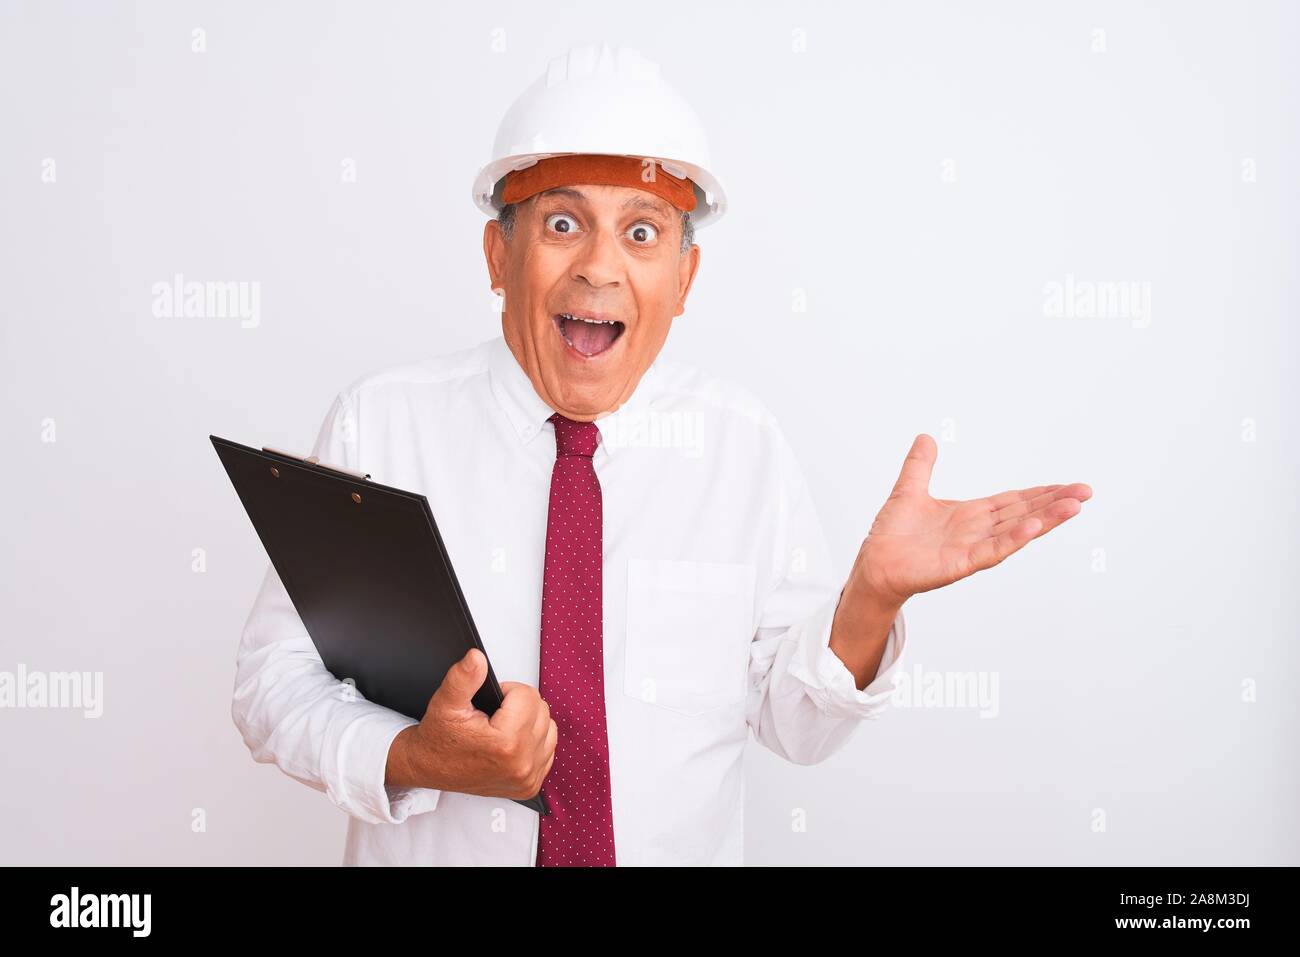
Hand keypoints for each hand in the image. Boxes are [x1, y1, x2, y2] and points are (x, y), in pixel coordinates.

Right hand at [385, 647, 556, 799]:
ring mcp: (527, 778)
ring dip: (529, 722)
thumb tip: (477, 658)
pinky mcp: (529, 786)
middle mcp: (522, 764)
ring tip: (503, 727)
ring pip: (549, 728)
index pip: (528, 695)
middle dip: (519, 706)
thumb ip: (463, 678)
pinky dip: (533, 742)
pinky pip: (548, 749)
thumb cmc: (437, 739)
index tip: (491, 703)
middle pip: (541, 710)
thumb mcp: (445, 703)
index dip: (507, 692)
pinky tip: (511, 742)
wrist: (427, 768)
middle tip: (494, 715)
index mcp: (506, 743)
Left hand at [851, 434, 1091, 607]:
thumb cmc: (891, 536)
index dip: (1041, 492)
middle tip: (1086, 492)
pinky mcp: (960, 565)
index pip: (1014, 500)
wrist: (873, 565)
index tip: (1069, 485)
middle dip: (1054, 503)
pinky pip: (991, 551)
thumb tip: (926, 437)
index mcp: (970, 515)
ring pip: (1016, 532)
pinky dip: (1013, 539)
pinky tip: (1034, 527)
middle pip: (1023, 514)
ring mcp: (972, 549)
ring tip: (1073, 507)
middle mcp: (977, 532)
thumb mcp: (908, 490)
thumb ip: (920, 465)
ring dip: (1045, 520)